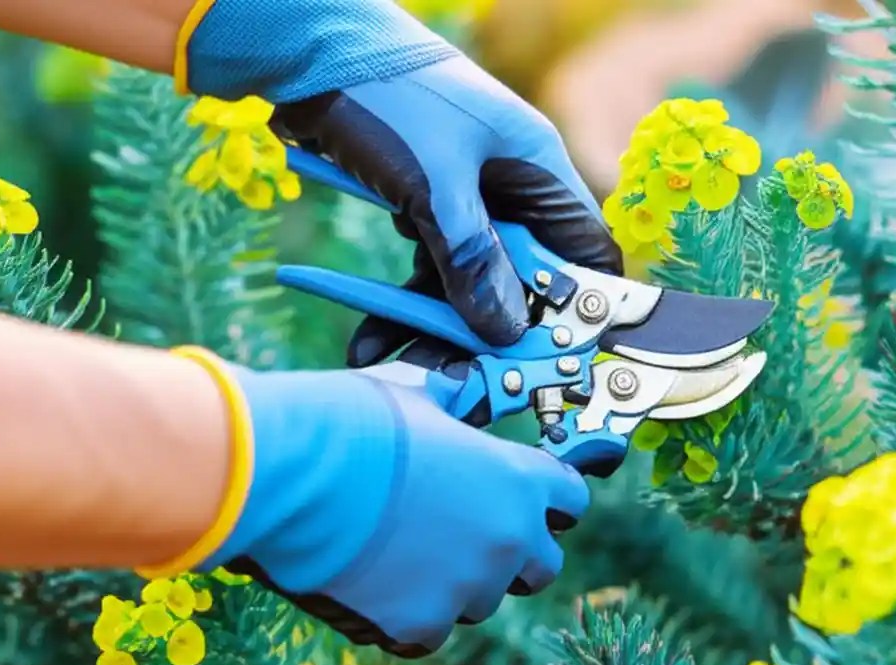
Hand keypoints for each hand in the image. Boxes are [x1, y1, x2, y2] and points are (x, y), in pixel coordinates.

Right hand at [178, 352, 588, 657]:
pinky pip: (428, 629)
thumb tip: (457, 391)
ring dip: (455, 581)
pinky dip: (409, 611)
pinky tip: (378, 581)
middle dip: (513, 551)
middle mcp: (506, 541)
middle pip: (541, 564)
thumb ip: (452, 402)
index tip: (531, 496)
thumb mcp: (416, 394)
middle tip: (468, 534)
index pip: (570, 498)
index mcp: (518, 480)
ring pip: (479, 599)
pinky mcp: (418, 624)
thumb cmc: (354, 421)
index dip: (551, 496)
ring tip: (403, 550)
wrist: (291, 472)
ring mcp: (465, 589)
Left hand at [268, 52, 623, 365]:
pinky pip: (426, 268)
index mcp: (536, 169)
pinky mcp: (423, 205)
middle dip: (493, 332)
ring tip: (402, 370)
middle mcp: (510, 187)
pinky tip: (368, 342)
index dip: (578, 305)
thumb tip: (507, 331)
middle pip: (522, 278)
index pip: (584, 250)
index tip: (556, 357)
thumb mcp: (435, 188)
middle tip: (467, 380)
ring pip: (469, 281)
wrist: (310, 54)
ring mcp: (466, 198)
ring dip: (436, 328)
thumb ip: (473, 261)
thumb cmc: (391, 102)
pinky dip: (400, 306)